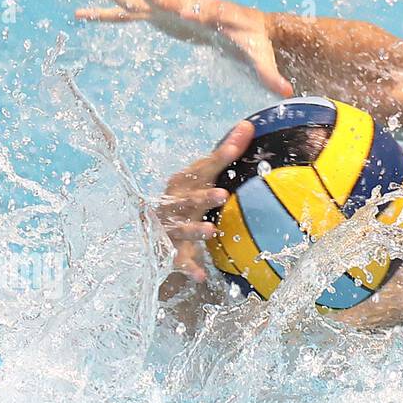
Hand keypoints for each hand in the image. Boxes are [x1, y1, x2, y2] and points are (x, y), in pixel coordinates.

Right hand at [75, 0, 292, 96]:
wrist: (251, 26)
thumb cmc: (255, 40)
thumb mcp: (261, 57)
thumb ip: (270, 73)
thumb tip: (285, 91)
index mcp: (207, 12)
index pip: (190, 6)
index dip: (174, 0)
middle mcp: (187, 5)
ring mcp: (171, 9)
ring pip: (139, 0)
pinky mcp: (162, 16)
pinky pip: (131, 14)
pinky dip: (110, 13)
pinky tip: (83, 12)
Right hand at [152, 121, 253, 280]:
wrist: (154, 223)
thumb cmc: (188, 193)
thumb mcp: (204, 173)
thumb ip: (226, 152)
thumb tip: (248, 124)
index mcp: (182, 182)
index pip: (201, 169)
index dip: (218, 159)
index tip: (234, 149)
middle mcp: (173, 203)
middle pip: (187, 200)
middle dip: (202, 197)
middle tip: (221, 195)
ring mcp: (170, 228)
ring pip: (181, 229)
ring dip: (195, 230)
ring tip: (211, 232)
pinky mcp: (172, 249)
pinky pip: (179, 260)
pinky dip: (188, 269)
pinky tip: (200, 277)